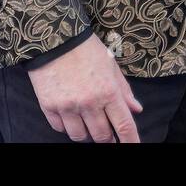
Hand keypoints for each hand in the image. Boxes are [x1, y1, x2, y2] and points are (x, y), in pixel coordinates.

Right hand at [26, 34, 143, 141]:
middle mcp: (89, 103)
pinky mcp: (50, 107)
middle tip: (107, 130)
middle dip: (107, 137)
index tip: (133, 147)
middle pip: (102, 136)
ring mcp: (68, 106)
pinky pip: (60, 129)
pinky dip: (67, 126)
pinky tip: (70, 115)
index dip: (130, 141)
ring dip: (86, 134)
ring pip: (80, 136)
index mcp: (108, 91)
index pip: (124, 125)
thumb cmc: (86, 49)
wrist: (55, 39)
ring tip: (87, 122)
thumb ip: (124, 90)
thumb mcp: (111, 65)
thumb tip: (136, 109)